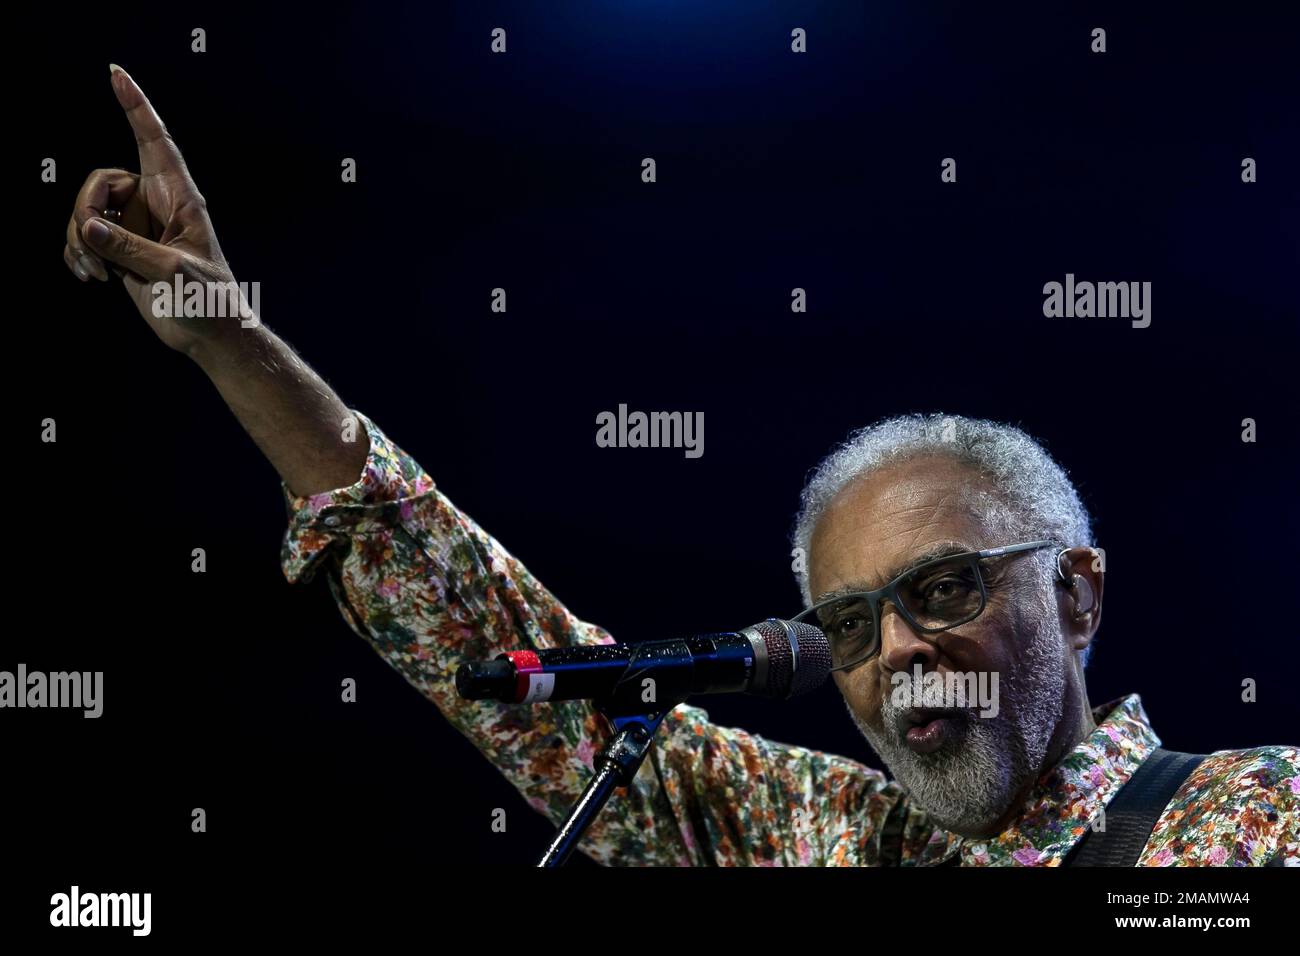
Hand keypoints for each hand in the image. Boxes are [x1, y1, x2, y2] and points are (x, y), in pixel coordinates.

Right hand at [63, 65, 249, 357]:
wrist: (209, 335)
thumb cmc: (207, 301)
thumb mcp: (172, 272)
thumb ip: (129, 248)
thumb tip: (87, 227)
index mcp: (180, 198)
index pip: (154, 141)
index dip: (136, 107)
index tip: (116, 73)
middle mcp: (156, 206)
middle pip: (101, 180)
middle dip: (84, 210)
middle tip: (94, 248)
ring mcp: (137, 228)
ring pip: (85, 211)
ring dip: (78, 241)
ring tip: (97, 274)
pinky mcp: (123, 251)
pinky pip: (82, 237)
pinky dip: (77, 255)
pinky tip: (91, 278)